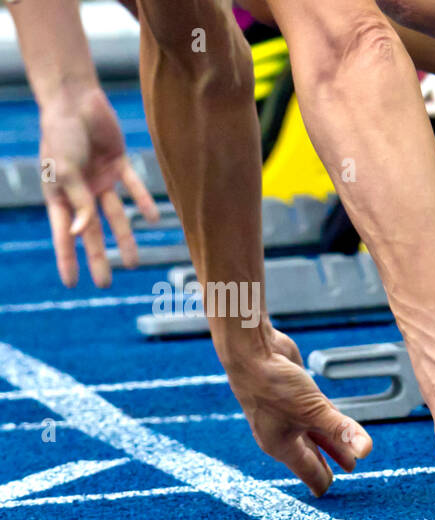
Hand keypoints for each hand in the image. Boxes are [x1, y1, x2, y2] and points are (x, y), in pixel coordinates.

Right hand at [39, 85, 159, 286]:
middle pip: (92, 232)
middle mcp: (80, 192)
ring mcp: (100, 180)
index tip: (72, 284)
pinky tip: (153, 220)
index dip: (68, 259)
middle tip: (106, 284)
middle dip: (98, 258)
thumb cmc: (62, 134)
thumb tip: (82, 234)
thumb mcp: (66, 172)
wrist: (75, 99)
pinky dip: (143, 202)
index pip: (65, 234)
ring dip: (125, 239)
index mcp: (59, 195)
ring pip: (115, 216)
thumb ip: (77, 203)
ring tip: (134, 264)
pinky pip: (134, 188)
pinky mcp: (118, 166)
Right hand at [225, 329, 372, 494]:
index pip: (310, 472)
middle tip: (345, 479)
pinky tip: (337, 428)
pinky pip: (315, 416)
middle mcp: (283, 434)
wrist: (250, 353)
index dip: (324, 483)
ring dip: (334, 447)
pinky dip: (328, 425)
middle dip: (330, 467)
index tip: (332, 498)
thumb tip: (366, 452)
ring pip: (316, 436)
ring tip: (350, 461)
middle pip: (313, 457)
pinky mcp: (294, 396)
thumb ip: (341, 431)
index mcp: (282, 446)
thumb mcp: (314, 412)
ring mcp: (288, 415)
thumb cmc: (273, 386)